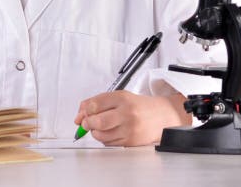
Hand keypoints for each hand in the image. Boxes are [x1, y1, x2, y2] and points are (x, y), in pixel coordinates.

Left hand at [74, 90, 191, 146]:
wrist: (161, 116)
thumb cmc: (138, 106)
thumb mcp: (119, 97)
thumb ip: (97, 103)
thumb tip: (78, 116)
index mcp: (122, 98)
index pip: (95, 104)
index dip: (84, 111)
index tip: (82, 114)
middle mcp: (127, 113)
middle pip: (97, 122)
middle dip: (87, 124)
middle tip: (86, 123)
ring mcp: (130, 129)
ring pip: (101, 135)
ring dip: (96, 132)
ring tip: (101, 127)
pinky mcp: (131, 142)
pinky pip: (109, 143)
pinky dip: (105, 139)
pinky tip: (112, 132)